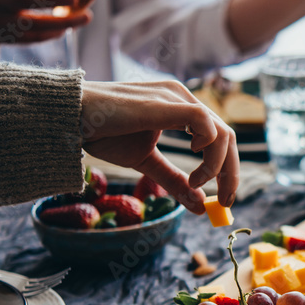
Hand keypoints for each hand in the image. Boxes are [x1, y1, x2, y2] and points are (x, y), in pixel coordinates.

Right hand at [80, 81, 238, 212]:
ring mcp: (176, 97)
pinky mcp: (167, 102)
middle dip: (231, 174)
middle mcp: (183, 98)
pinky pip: (205, 122)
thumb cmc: (104, 133)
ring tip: (196, 184)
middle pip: (228, 136)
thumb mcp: (146, 162)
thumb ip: (174, 180)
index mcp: (180, 108)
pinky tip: (191, 157)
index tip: (223, 199)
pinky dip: (208, 147)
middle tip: (227, 202)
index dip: (227, 169)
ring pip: (222, 132)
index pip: (219, 138)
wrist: (73, 116)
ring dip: (217, 166)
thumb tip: (200, 207)